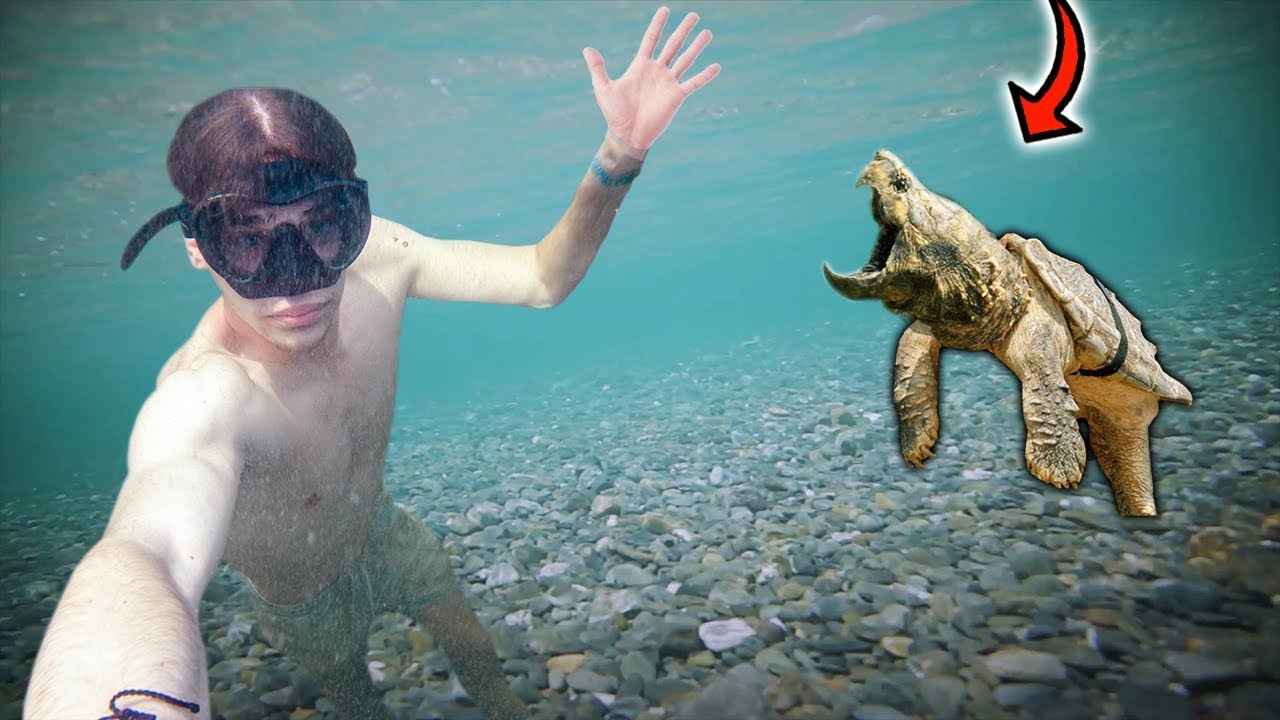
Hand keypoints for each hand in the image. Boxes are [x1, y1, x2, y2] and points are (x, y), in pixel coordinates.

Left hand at [583, 6, 720, 157]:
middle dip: (683, 30)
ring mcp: (668, 83)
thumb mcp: (603, 88)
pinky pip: (693, 83)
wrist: (627, 135)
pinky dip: (705, 75)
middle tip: (694, 15)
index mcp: (641, 66)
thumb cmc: (615, 114)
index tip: (665, 10)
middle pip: (673, 45)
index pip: (651, 39)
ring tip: (707, 32)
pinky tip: (716, 66)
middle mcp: (657, 71)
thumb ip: (598, 68)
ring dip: (697, 46)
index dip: (658, 25)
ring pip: (686, 59)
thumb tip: (587, 49)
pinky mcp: (676, 96)